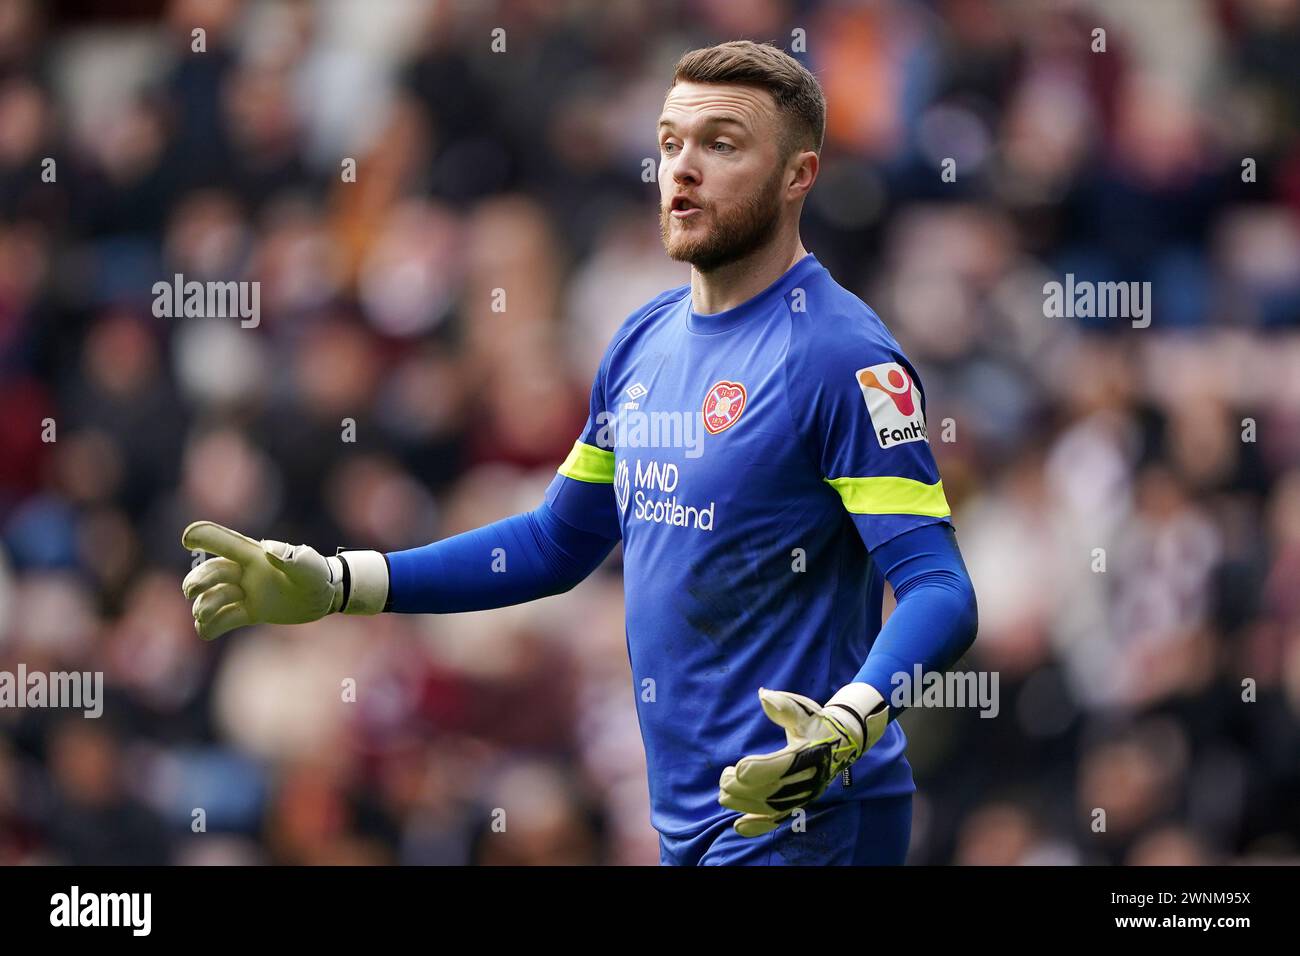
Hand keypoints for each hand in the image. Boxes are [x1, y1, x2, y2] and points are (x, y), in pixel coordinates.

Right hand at [180, 521, 344, 640]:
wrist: (325, 596)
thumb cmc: (317, 574)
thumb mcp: (309, 567)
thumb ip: (291, 559)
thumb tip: (268, 550)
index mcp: (255, 556)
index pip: (226, 543)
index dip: (205, 537)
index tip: (187, 538)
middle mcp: (245, 572)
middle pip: (212, 573)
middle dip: (199, 580)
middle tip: (191, 592)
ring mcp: (245, 593)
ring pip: (214, 597)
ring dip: (204, 605)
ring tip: (204, 615)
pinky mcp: (249, 612)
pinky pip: (224, 619)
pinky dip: (211, 626)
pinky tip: (206, 631)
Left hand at [718, 684, 888, 836]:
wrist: (842, 742)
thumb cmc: (817, 722)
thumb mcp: (804, 710)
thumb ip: (784, 705)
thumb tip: (763, 695)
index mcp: (811, 753)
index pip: (784, 766)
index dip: (759, 770)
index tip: (737, 768)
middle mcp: (811, 778)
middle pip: (775, 790)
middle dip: (745, 788)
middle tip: (723, 779)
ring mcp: (805, 793)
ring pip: (774, 807)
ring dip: (745, 804)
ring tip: (723, 795)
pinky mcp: (800, 802)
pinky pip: (779, 818)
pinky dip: (759, 825)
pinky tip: (739, 825)